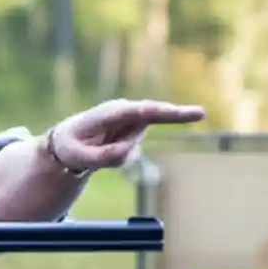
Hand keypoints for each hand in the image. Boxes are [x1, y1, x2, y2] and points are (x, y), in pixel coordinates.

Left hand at [47, 99, 205, 172]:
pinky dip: (120, 155)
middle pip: (152, 115)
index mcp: (107, 113)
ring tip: (97, 150)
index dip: (157, 112)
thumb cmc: (69, 147)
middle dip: (175, 114)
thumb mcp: (77, 157)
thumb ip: (102, 157)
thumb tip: (127, 154)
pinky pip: (132, 147)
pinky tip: (105, 149)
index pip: (136, 112)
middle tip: (201, 113)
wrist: (66, 141)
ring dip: (119, 153)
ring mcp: (129, 118)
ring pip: (135, 141)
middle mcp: (122, 110)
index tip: (177, 112)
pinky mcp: (133, 127)